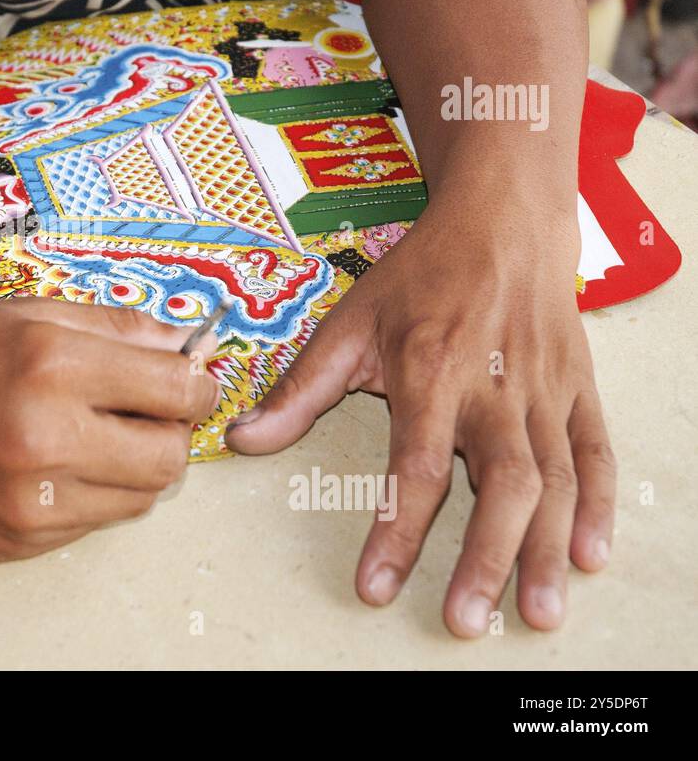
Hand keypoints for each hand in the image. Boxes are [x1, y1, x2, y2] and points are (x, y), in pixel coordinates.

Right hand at [0, 297, 219, 561]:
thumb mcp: (13, 316)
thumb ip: (106, 328)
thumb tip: (178, 346)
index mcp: (52, 364)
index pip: (179, 388)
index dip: (195, 382)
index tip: (186, 379)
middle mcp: (49, 437)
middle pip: (172, 455)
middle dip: (171, 431)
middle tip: (145, 412)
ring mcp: (34, 500)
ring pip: (141, 497)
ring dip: (134, 467)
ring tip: (91, 437)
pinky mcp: (21, 541)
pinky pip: (95, 523)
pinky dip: (93, 494)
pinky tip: (54, 466)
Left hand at [227, 206, 615, 636]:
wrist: (501, 220)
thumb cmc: (419, 275)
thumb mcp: (348, 324)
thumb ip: (300, 390)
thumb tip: (243, 439)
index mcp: (431, 372)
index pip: (416, 467)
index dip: (396, 531)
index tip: (375, 587)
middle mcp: (494, 387)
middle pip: (501, 484)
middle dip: (487, 558)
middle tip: (469, 621)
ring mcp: (544, 390)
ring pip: (554, 480)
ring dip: (547, 548)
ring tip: (540, 611)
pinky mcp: (578, 388)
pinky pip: (594, 452)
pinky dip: (597, 505)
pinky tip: (590, 554)